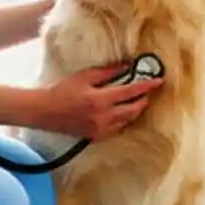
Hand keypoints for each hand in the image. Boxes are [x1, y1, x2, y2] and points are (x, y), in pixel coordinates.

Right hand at [33, 63, 164, 138]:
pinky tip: (123, 113)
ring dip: (135, 110)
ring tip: (139, 101)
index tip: (159, 80)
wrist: (45, 112)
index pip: (131, 92)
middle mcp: (104, 117)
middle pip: (133, 109)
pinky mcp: (96, 136)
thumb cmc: (63, 90)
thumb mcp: (85, 76)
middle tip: (149, 91)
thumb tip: (127, 67)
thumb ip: (107, 72)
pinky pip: (117, 129)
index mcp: (101, 99)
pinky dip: (124, 120)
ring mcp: (100, 129)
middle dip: (144, 100)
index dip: (147, 86)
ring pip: (127, 121)